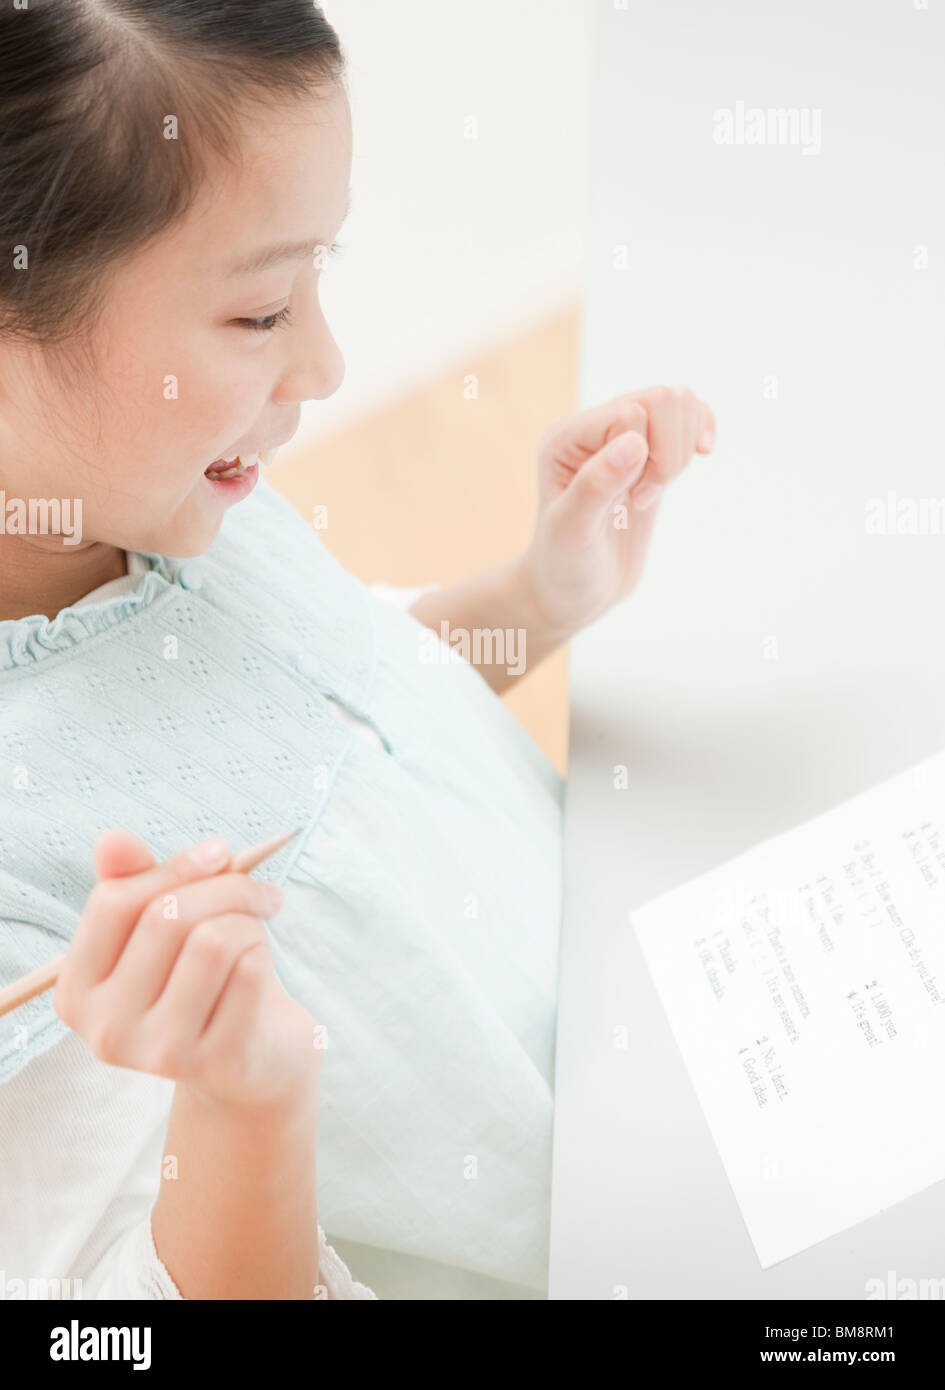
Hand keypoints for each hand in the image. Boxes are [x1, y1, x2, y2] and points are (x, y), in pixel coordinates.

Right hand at [53, 829, 320, 1110]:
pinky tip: (263, 970)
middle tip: (260, 894)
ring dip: (248, 924)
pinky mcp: (216, 1062)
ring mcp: (159, 1053)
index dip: (175, 866)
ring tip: (255, 936)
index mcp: (78, 990)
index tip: (219, 853)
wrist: (254, 1061)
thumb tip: (112, 840)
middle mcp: (106, 1029)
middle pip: (167, 917)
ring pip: (213, 940)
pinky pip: (250, 972)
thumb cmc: (204, 980)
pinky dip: (266, 955)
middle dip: (227, 888)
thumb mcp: (163, 930)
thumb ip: (135, 883)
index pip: (114, 902)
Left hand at [519, 385, 715, 637]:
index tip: (633, 502)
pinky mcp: (648, 455)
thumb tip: (634, 443)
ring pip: (679, 404)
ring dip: (681, 453)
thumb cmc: (563, 565)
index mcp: (567, 437)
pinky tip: (702, 453)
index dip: (647, 457)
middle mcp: (593, 429)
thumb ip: (596, 485)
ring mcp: (623, 439)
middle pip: (662, 400)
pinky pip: (686, 417)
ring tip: (651, 493)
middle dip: (670, 454)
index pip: (631, 414)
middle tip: (645, 498)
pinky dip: (701, 430)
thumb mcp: (572, 532)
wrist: (571, 590)